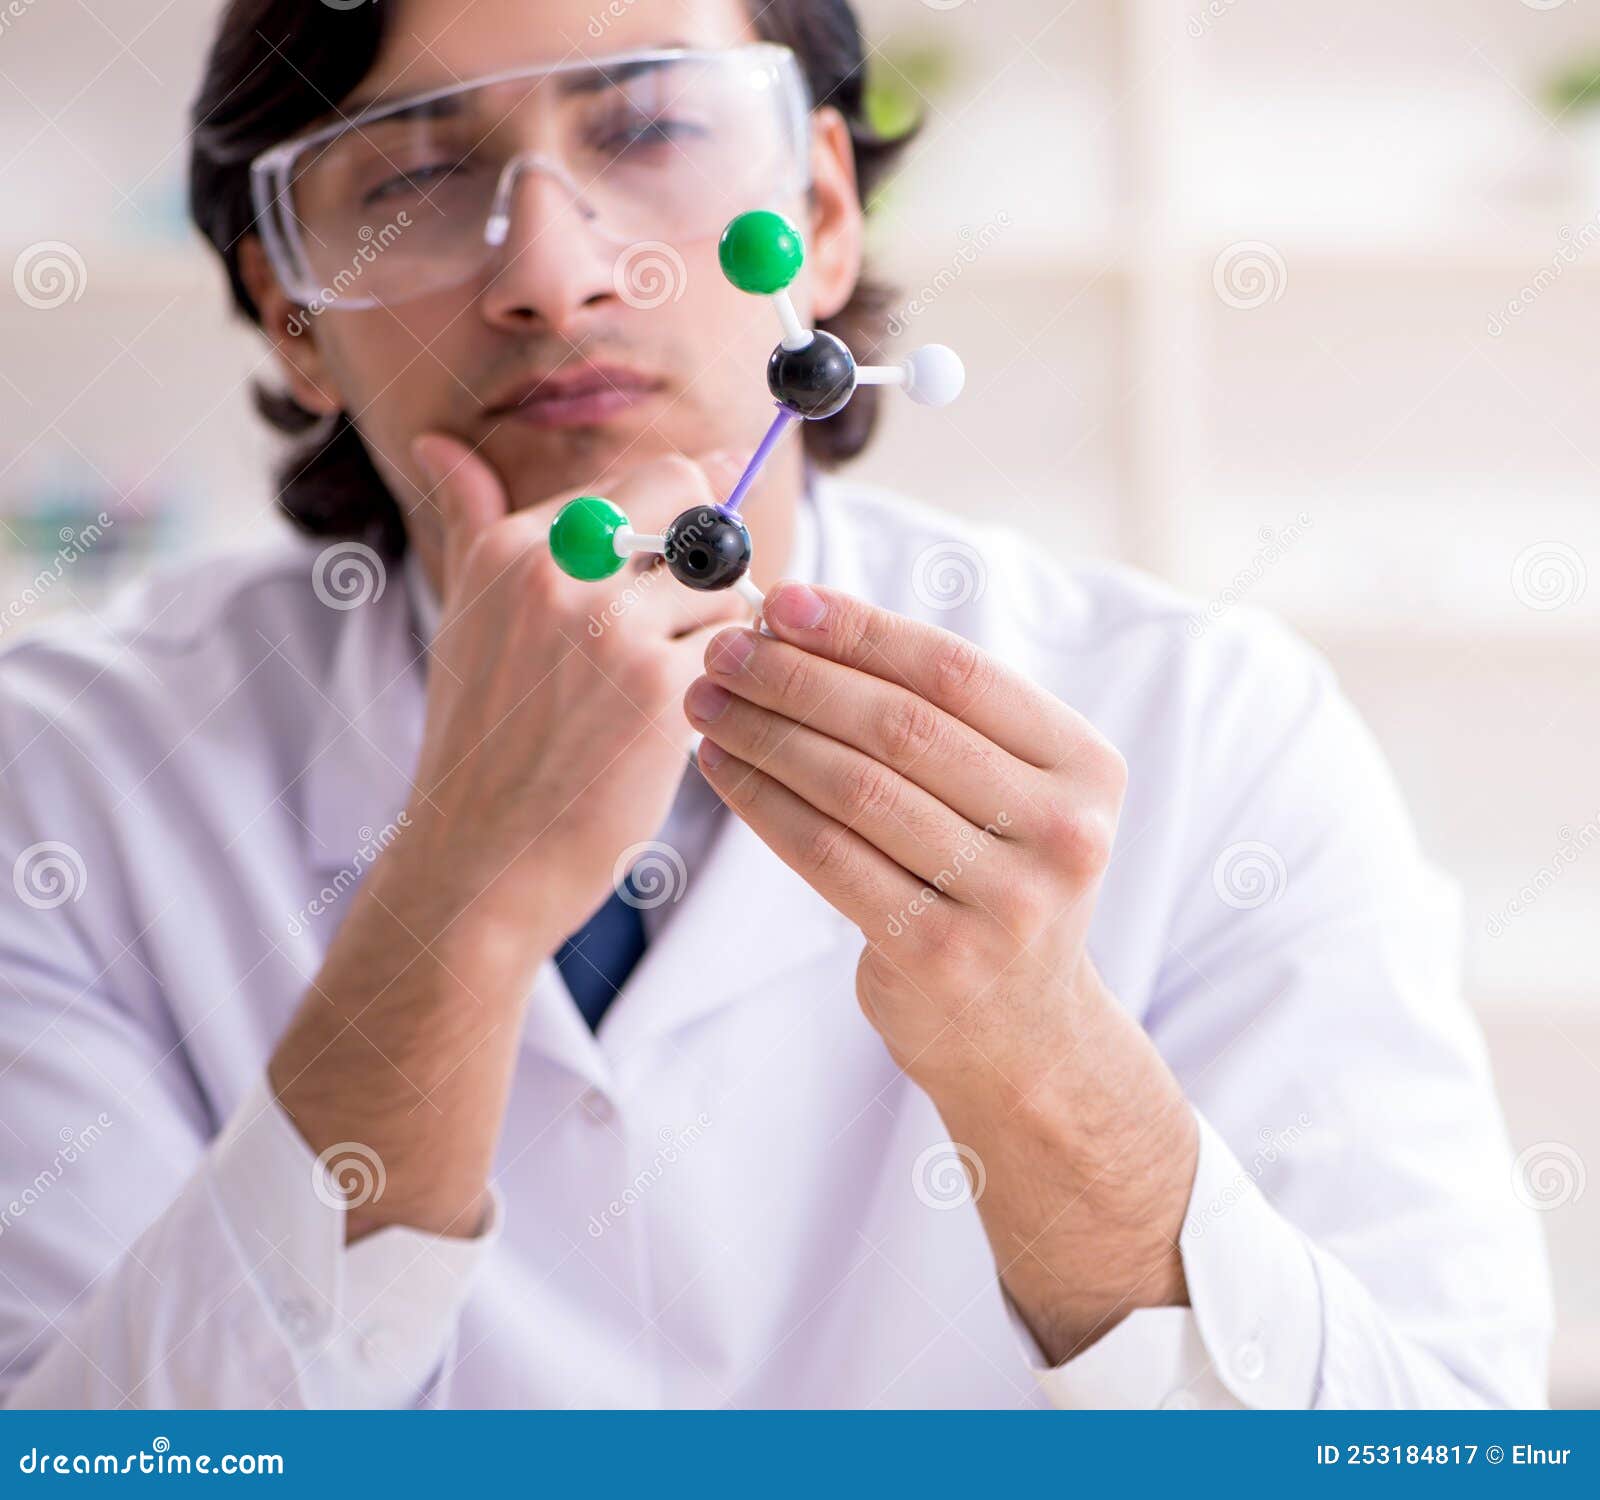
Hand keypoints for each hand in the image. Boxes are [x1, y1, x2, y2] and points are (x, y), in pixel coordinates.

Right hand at [271, 440, 746, 1244]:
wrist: (481, 859)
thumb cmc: (482, 739)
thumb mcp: (464, 614)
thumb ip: (469, 517)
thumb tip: (437, 439)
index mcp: (514, 546)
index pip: (652, 481)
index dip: (690, 520)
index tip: (694, 557)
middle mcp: (560, 572)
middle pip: (701, 515)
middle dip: (715, 563)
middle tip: (693, 620)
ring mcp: (611, 631)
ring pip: (731, 587)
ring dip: (726, 633)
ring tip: (678, 684)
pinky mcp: (659, 693)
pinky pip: (739, 654)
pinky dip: (731, 685)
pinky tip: (690, 720)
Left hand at [684, 579, 1125, 1085]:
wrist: (1020, 1030)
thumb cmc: (991, 881)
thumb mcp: (1007, 794)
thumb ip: (937, 717)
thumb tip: (802, 622)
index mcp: (1085, 767)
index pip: (957, 673)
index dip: (861, 631)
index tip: (783, 603)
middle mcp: (1062, 831)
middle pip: (901, 727)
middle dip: (798, 677)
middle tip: (726, 650)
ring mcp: (1007, 900)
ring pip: (856, 788)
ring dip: (767, 735)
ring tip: (708, 703)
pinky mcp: (940, 953)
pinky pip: (828, 856)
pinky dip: (764, 803)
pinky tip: (722, 769)